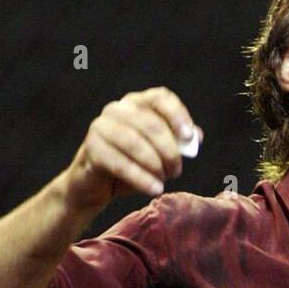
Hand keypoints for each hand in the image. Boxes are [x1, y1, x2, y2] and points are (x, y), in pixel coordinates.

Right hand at [62, 87, 200, 212]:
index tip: (188, 137)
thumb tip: (197, 136)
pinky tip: (154, 189)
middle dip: (169, 151)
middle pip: (151, 123)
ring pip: (135, 143)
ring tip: (163, 180)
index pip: (160, 98)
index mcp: (136, 104)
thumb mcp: (158, 153)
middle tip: (176, 171)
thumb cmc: (132, 164)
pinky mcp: (91, 148)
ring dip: (155, 165)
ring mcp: (101, 127)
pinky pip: (120, 163)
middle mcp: (116, 110)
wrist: (97, 185)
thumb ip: (177, 142)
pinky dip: (141, 178)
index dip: (177, 115)